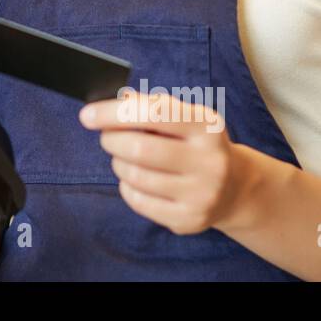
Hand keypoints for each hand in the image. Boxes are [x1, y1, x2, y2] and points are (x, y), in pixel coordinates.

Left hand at [79, 89, 253, 234]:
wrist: (234, 187)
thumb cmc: (196, 143)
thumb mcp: (186, 116)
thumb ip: (152, 105)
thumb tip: (114, 101)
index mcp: (207, 127)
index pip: (153, 113)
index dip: (114, 113)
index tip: (87, 115)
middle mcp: (209, 161)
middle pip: (139, 149)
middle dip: (112, 140)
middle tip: (107, 137)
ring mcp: (201, 194)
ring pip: (135, 177)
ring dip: (118, 163)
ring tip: (125, 158)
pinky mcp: (189, 219)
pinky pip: (138, 201)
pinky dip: (127, 187)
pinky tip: (135, 179)